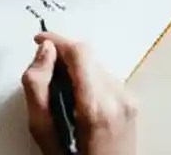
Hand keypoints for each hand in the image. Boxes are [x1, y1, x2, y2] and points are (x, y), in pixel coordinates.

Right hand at [20, 32, 137, 154]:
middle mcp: (118, 99)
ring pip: (97, 65)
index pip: (79, 52)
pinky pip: (106, 78)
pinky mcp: (132, 103)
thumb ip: (37, 87)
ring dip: (77, 70)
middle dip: (64, 57)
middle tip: (47, 75)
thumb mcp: (43, 131)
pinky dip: (89, 82)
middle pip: (88, 56)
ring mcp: (129, 101)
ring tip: (63, 96)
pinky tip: (79, 102)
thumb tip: (44, 53)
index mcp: (96, 106)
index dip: (57, 40)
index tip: (41, 40)